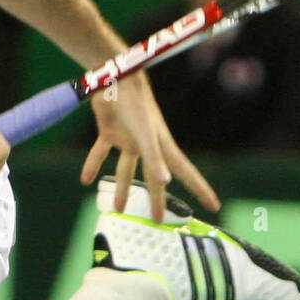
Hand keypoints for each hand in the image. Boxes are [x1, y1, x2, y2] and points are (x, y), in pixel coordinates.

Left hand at [78, 73, 219, 220]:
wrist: (115, 79)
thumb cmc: (135, 104)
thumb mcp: (145, 133)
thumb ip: (153, 157)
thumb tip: (164, 181)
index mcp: (161, 147)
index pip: (185, 172)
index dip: (199, 189)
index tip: (214, 205)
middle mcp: (147, 146)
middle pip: (154, 179)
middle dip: (157, 200)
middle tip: (158, 220)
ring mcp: (128, 140)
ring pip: (126, 170)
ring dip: (123, 189)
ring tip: (118, 210)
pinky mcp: (110, 132)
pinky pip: (101, 152)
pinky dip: (92, 164)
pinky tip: (85, 179)